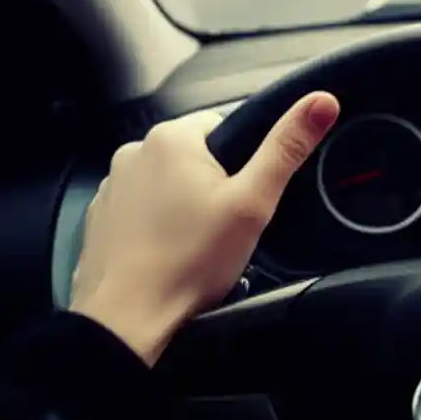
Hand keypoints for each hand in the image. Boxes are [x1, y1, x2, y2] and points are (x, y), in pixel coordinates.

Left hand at [69, 91, 339, 365]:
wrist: (126, 318)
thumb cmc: (191, 260)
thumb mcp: (253, 202)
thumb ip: (287, 148)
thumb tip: (322, 101)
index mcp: (172, 137)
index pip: (224, 128)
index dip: (243, 164)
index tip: (243, 199)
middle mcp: (134, 151)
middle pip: (195, 157)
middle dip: (213, 186)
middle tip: (223, 228)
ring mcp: (111, 185)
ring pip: (166, 184)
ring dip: (182, 204)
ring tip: (194, 245)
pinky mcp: (98, 217)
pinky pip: (140, 209)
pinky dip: (155, 225)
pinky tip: (167, 253)